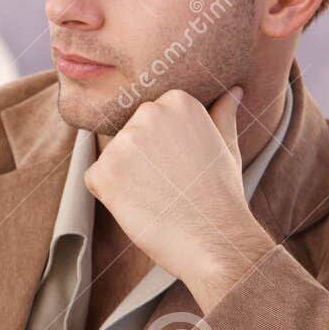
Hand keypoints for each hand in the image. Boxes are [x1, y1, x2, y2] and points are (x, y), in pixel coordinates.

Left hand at [83, 86, 274, 311]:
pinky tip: (139, 206)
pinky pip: (95, 179)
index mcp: (177, 101)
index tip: (180, 166)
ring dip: (126, 177)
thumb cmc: (222, 196)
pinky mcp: (103, 171)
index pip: (149, 118)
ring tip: (157, 195)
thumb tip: (233, 90)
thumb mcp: (227, 146)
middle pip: (128, 134)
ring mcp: (123, 142)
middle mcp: (147, 113)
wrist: (213, 239)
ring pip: (112, 157)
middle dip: (141, 158)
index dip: (162, 148)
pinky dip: (110, 196)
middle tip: (169, 183)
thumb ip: (221, 114)